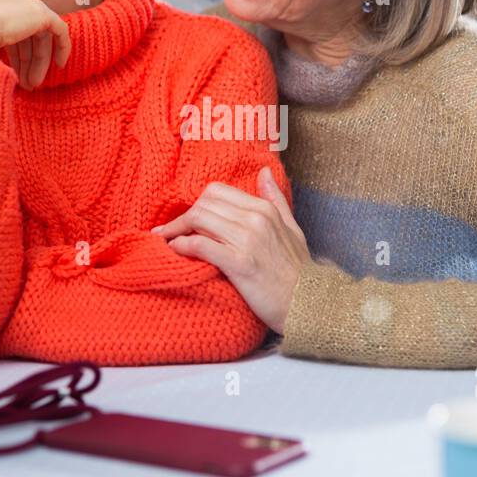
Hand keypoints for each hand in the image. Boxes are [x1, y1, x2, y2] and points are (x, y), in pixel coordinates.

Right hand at [0, 0, 70, 90]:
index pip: (5, 26)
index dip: (13, 52)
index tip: (14, 73)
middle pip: (23, 32)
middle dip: (26, 60)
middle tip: (26, 84)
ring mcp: (23, 3)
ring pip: (39, 34)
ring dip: (38, 61)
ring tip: (33, 84)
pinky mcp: (40, 12)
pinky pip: (58, 28)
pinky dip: (62, 46)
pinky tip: (60, 64)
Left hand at [151, 167, 308, 331]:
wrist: (310, 304)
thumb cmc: (298, 271)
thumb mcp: (293, 229)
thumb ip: (275, 199)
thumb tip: (264, 171)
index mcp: (265, 209)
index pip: (217, 192)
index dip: (197, 204)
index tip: (187, 219)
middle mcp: (255, 220)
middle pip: (204, 203)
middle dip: (183, 216)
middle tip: (171, 231)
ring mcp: (248, 241)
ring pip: (199, 219)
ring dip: (176, 229)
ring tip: (166, 240)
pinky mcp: (239, 264)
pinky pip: (200, 245)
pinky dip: (182, 245)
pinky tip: (175, 250)